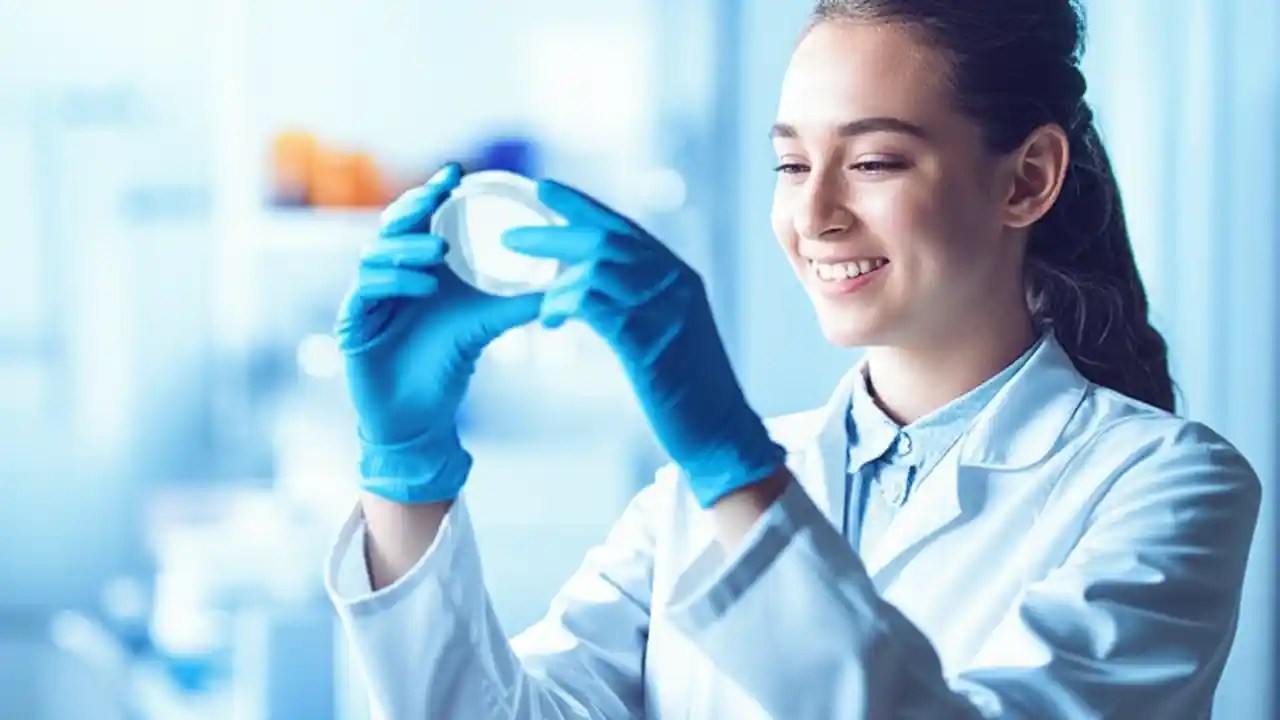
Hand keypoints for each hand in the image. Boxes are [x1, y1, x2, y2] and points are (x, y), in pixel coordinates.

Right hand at [336, 164, 540, 502]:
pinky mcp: (352, 322)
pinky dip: (394, 281)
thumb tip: (566, 282)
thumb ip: (518, 300)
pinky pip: (366, 290)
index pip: (421, 219)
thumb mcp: (487, 324)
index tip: (457, 172)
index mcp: (418, 267)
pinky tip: (424, 285)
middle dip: (414, 207)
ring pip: (375, 254)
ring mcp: (368, 297)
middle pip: (392, 228)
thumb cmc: (447, 366)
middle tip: (438, 195)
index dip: (434, 192)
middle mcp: (389, 275)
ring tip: (439, 250)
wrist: (419, 418)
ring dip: (406, 247)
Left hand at [502, 180, 783, 507]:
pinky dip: (564, 308)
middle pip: (605, 240)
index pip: (623, 228)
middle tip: (510, 236)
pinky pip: (595, 307)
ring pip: (597, 270)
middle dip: (553, 233)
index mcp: (678, 276)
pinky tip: (549, 321)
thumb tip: (596, 290)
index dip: (582, 206)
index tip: (544, 189)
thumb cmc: (690, 391)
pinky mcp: (649, 340)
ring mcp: (664, 309)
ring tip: (533, 297)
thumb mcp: (669, 332)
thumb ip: (643, 303)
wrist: (720, 431)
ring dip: (556, 282)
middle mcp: (674, 283)